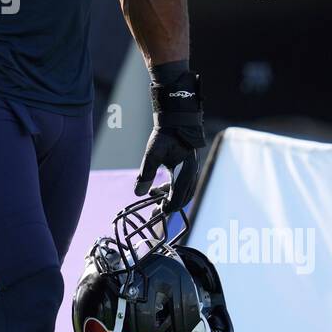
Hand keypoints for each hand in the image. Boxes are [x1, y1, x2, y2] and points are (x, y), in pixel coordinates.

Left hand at [134, 66, 206, 212]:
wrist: (177, 117)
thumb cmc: (166, 134)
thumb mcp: (153, 153)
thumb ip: (146, 174)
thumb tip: (138, 194)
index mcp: (187, 172)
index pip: (178, 197)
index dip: (168, 208)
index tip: (157, 214)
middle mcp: (192, 173)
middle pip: (183, 197)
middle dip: (169, 206)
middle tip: (155, 213)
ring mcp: (192, 170)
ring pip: (183, 191)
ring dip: (169, 198)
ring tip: (154, 199)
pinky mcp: (188, 166)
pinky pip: (181, 184)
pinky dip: (171, 189)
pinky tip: (158, 188)